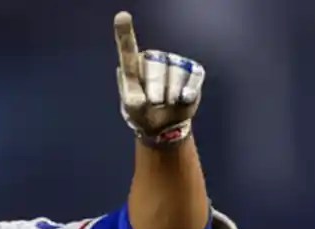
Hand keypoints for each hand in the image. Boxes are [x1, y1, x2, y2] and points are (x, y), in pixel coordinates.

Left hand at [113, 12, 204, 146]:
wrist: (163, 126)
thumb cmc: (141, 114)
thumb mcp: (132, 109)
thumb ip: (134, 99)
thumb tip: (146, 96)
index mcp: (134, 65)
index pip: (128, 49)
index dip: (125, 32)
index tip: (121, 16)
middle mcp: (154, 58)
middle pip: (156, 69)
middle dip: (155, 91)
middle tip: (153, 103)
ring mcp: (175, 62)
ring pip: (175, 76)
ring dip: (171, 96)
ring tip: (166, 102)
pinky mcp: (192, 70)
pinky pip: (193, 79)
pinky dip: (188, 93)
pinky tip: (182, 100)